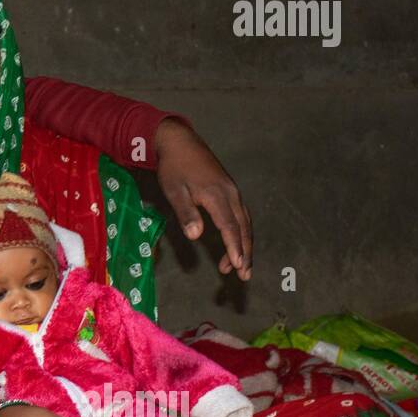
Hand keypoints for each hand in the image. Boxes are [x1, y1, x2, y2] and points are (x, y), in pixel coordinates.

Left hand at [154, 117, 252, 280]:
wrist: (179, 141)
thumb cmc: (173, 167)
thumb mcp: (174, 190)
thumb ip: (186, 212)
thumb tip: (195, 235)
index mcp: (217, 195)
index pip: (230, 227)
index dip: (234, 248)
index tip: (238, 267)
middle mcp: (230, 194)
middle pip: (243, 228)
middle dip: (244, 252)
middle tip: (243, 275)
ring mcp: (232, 191)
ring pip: (244, 222)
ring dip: (244, 244)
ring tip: (239, 265)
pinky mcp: (230, 190)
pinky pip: (241, 215)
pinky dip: (241, 232)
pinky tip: (235, 242)